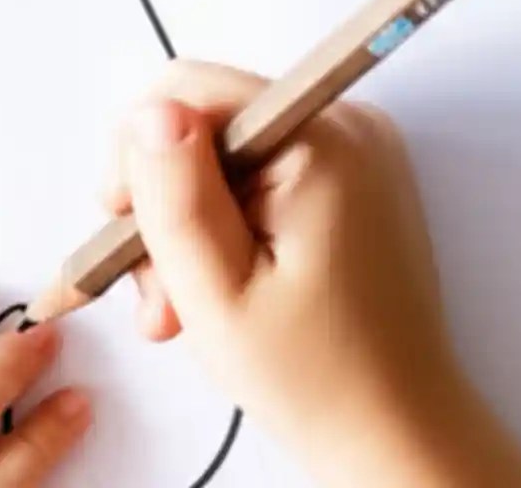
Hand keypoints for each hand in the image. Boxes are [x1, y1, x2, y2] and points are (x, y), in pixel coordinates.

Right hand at [108, 60, 520, 487]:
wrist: (392, 430)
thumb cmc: (315, 376)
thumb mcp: (217, 290)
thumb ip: (177, 192)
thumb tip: (149, 111)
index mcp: (321, 142)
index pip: (188, 89)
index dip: (138, 153)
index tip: (127, 229)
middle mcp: (345, 127)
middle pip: (200, 125)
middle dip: (161, 204)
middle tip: (159, 291)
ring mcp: (349, 153)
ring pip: (216, 157)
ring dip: (185, 227)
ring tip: (184, 307)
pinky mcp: (343, 181)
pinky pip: (250, 177)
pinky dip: (220, 227)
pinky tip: (214, 288)